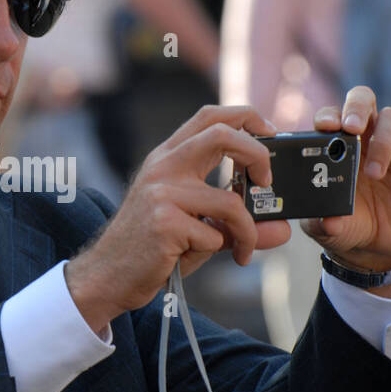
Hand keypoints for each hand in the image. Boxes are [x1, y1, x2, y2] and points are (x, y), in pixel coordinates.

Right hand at [65, 104, 291, 333]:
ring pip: (230, 203)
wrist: (107, 275)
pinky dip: (215, 251)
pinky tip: (192, 257)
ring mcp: (162, 193)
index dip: (247, 116)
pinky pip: (214, 236)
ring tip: (242, 249)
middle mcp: (163, 167)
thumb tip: (283, 230)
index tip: (270, 133)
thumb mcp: (198, 228)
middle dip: (257, 154)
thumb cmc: (152, 249)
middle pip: (223, 135)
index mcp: (167, 158)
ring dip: (246, 232)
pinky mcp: (164, 222)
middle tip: (267, 181)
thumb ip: (238, 224)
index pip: (210, 116)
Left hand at [302, 85, 390, 271]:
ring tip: (374, 174)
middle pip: (363, 98)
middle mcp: (364, 137)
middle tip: (351, 129)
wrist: (374, 245)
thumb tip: (329, 221)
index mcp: (335, 145)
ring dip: (383, 141)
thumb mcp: (324, 228)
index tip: (326, 128)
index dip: (330, 115)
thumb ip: (321, 222)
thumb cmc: (344, 225)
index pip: (332, 115)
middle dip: (356, 107)